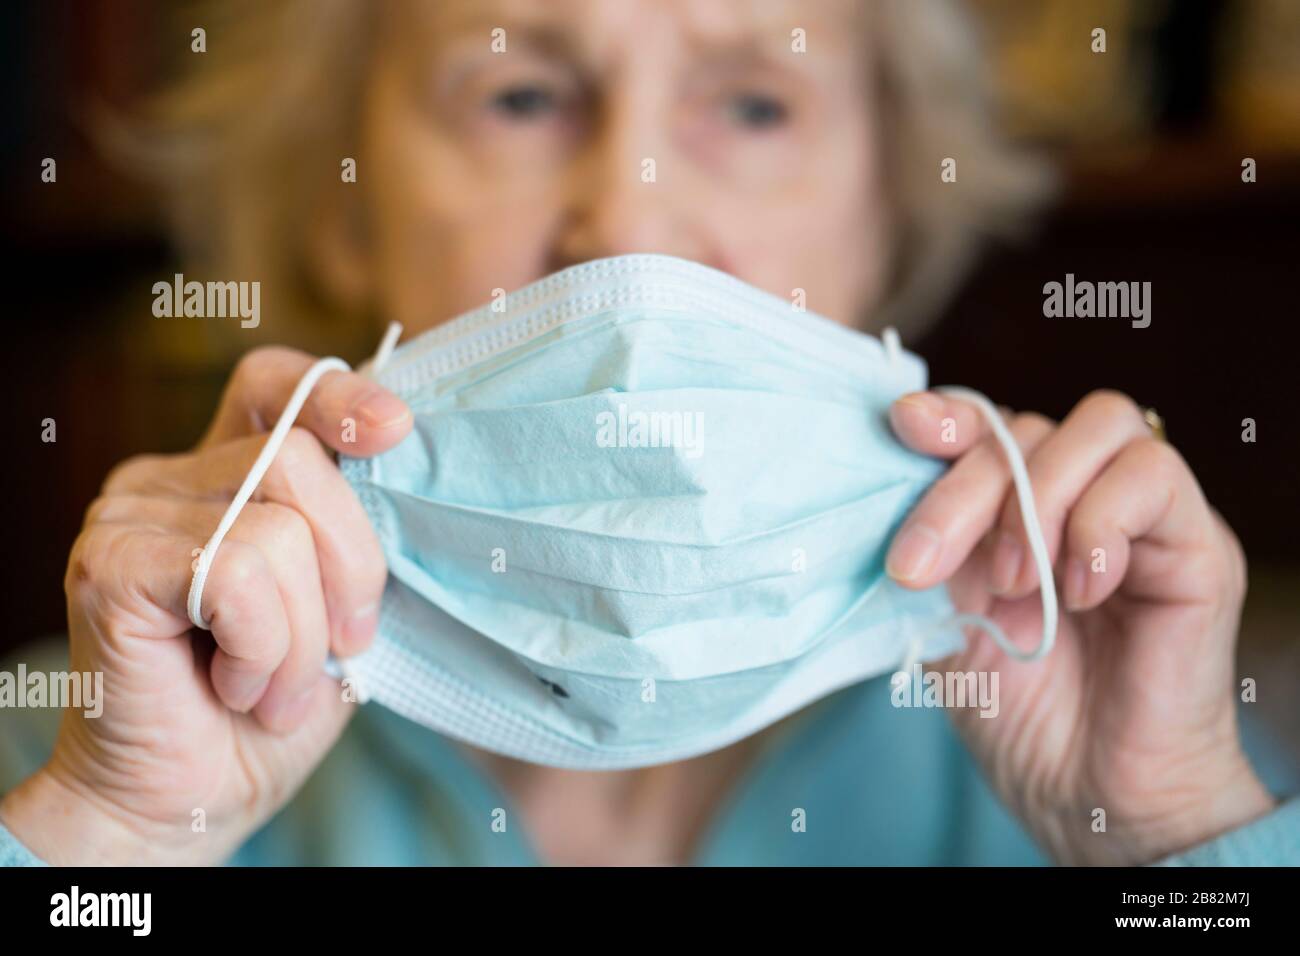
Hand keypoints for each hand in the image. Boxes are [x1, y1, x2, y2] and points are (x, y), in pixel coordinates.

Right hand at [0, 347, 410, 864]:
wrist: (184, 805)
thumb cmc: (269, 711)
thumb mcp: (340, 611)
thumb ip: (358, 537)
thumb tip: (411, 462)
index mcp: (226, 477)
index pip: (278, 387)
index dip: (339, 395)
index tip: (396, 431)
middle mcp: (168, 479)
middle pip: (300, 459)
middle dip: (352, 565)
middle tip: (340, 649)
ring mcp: (130, 515)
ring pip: (277, 528)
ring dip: (304, 635)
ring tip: (277, 690)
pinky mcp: (110, 564)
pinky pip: (235, 575)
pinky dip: (263, 649)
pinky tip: (237, 689)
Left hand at [886, 389, 1274, 864]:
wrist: (1088, 795)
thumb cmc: (1019, 714)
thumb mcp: (945, 618)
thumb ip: (928, 549)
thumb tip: (882, 487)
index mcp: (1017, 507)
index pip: (990, 422)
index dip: (948, 415)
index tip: (903, 427)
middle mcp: (1081, 497)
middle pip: (1029, 427)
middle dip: (964, 488)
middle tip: (922, 564)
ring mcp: (1141, 517)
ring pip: (1100, 427)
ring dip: (1037, 500)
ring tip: (1016, 585)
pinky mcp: (1196, 545)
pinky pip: (1155, 477)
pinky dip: (1101, 525)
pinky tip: (1077, 591)